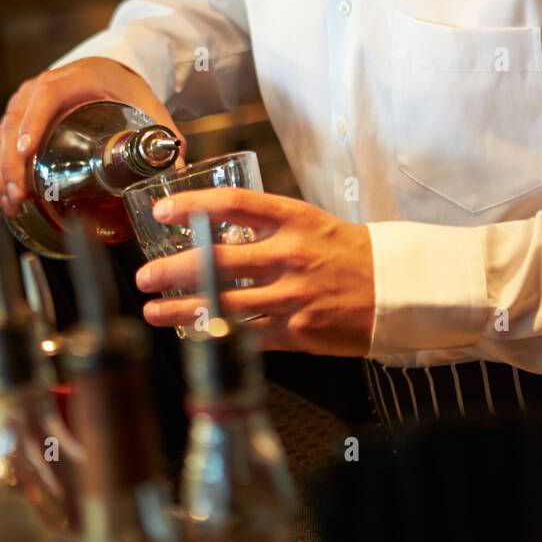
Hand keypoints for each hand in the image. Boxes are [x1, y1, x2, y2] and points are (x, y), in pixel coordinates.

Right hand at [0, 57, 185, 214]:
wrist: (110, 70)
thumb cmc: (125, 87)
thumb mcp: (146, 105)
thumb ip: (163, 134)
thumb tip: (178, 169)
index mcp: (73, 79)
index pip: (45, 97)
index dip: (32, 123)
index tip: (28, 152)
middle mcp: (41, 87)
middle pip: (15, 121)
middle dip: (12, 162)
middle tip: (20, 194)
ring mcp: (25, 102)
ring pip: (2, 135)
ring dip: (0, 170)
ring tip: (11, 203)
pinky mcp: (18, 118)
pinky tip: (3, 194)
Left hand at [134, 189, 375, 355]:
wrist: (395, 287)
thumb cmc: (348, 252)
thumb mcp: (310, 223)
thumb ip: (266, 226)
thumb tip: (216, 228)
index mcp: (294, 221)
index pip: (235, 205)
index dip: (195, 207)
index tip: (163, 211)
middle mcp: (290, 256)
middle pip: (219, 260)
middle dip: (174, 270)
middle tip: (146, 275)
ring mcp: (293, 297)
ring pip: (225, 305)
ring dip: (183, 309)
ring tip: (153, 310)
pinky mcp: (299, 332)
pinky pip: (249, 336)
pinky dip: (218, 336)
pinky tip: (196, 335)